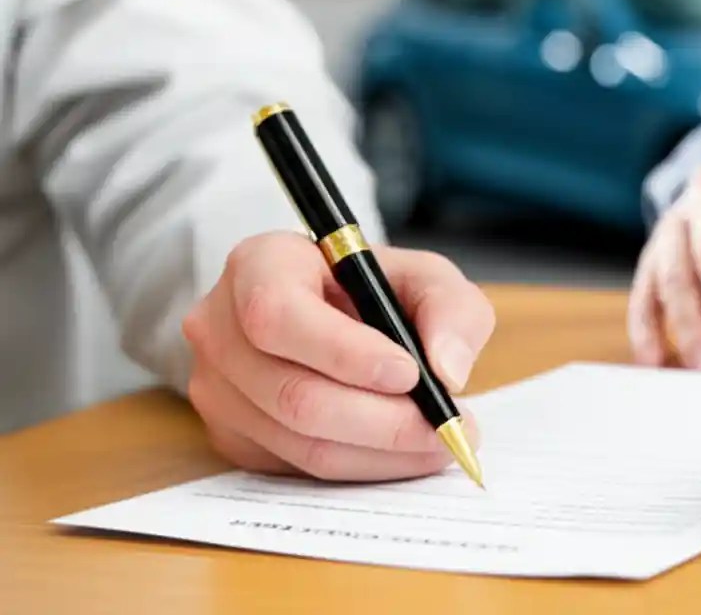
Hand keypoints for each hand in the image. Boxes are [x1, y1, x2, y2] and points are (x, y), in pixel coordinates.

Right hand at [182, 232, 494, 480]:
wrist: (340, 317)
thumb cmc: (378, 291)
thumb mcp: (427, 278)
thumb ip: (451, 310)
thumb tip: (448, 371)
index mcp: (260, 265)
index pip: (278, 314)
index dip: (344, 353)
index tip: (410, 373)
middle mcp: (221, 326)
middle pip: (292, 393)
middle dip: (382, 420)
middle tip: (445, 426)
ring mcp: (217, 387)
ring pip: (299, 441)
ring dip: (381, 452)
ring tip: (439, 441)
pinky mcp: (231, 436)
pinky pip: (298, 467)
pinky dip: (362, 466)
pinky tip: (402, 452)